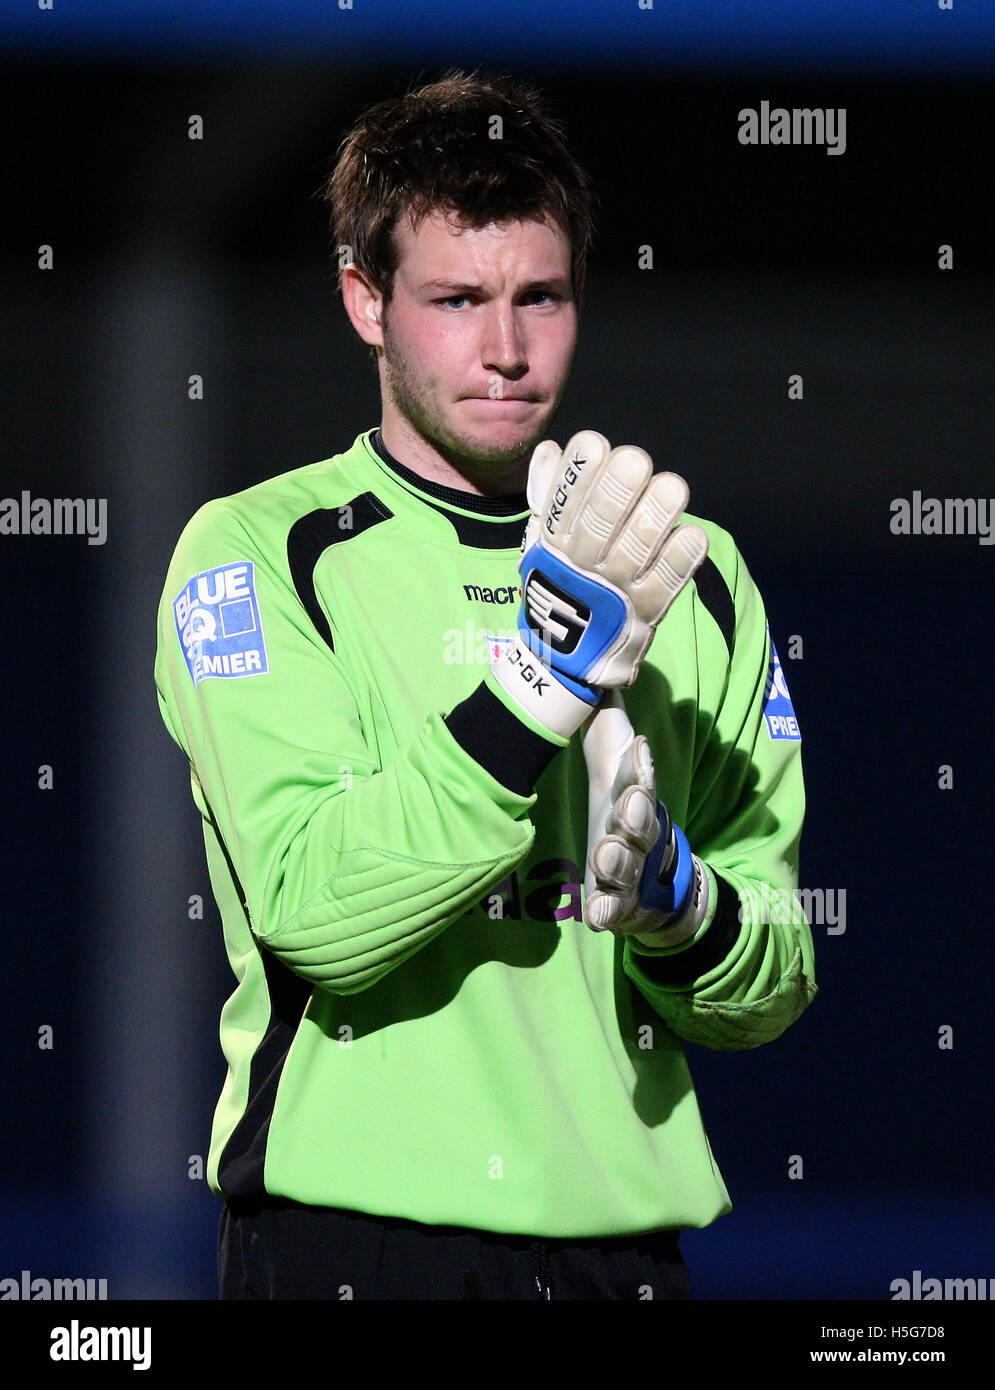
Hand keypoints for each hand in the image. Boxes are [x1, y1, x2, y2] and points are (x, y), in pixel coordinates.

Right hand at [518, 430, 707, 701]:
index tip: (594, 444)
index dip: (577, 475)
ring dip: (654, 519)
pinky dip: (679, 562)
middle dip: (617, 490)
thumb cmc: (560, 581)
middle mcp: (583, 566)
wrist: (563, 656)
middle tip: (636, 460)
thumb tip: (552, 450)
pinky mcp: (645, 613)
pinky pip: (663, 586)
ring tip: (673, 488)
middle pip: (599, 524)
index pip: (563, 505)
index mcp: (555, 544)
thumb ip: (547, 495)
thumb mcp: (541, 542)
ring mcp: (615, 590)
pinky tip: (693, 535)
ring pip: (635, 551)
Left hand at [583, 722, 706, 945]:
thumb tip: (598, 673)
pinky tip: (596, 916)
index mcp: (634, 799)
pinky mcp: (617, 902)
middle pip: (641, 822)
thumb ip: (607, 724)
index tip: (637, 747)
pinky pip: (612, 908)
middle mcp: (636, 834)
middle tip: (629, 803)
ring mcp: (629, 870)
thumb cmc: (622, 810)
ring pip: (627, 864)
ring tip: (606, 852)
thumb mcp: (612, 764)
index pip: (640, 778)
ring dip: (618, 858)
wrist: (653, 882)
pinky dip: (606, 911)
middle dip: (636, 812)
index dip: (640, 765)